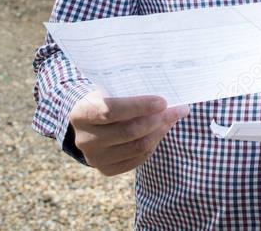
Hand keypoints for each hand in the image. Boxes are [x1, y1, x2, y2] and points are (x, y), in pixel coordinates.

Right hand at [68, 92, 189, 175]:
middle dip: (159, 119)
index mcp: (82, 114)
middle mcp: (85, 139)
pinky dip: (154, 144)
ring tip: (173, 119)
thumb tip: (167, 91)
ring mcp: (94, 157)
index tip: (163, 102)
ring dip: (161, 131)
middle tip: (178, 109)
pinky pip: (138, 159)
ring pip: (138, 147)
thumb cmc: (107, 100)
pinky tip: (161, 131)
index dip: (140, 106)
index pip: (112, 111)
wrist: (91, 123)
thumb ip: (130, 90)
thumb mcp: (110, 90)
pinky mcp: (106, 169)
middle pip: (130, 131)